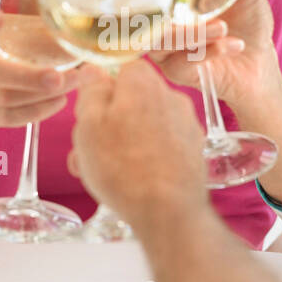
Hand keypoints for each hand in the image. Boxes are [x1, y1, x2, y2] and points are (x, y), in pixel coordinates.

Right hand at [0, 1, 96, 129]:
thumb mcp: (1, 30)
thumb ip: (29, 19)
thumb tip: (92, 20)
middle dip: (27, 77)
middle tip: (59, 76)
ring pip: (2, 99)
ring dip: (42, 95)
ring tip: (74, 84)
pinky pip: (6, 117)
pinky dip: (36, 111)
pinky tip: (60, 100)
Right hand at [69, 60, 209, 226]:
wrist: (168, 212)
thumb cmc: (123, 166)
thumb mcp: (89, 123)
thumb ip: (91, 92)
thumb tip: (93, 71)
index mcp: (144, 82)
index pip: (120, 70)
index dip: (100, 92)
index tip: (88, 114)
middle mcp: (171, 96)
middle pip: (133, 101)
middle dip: (109, 123)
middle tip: (87, 152)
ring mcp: (186, 125)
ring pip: (145, 127)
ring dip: (123, 144)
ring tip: (103, 174)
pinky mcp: (193, 152)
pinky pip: (162, 146)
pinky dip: (146, 158)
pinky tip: (131, 181)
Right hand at [148, 0, 280, 107]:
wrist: (258, 65)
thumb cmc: (247, 24)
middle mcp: (160, 21)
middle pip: (144, 12)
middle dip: (166, 4)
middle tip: (199, 0)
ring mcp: (164, 48)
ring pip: (162, 39)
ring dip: (194, 33)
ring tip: (224, 27)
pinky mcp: (175, 72)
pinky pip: (181, 62)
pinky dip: (208, 52)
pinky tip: (232, 44)